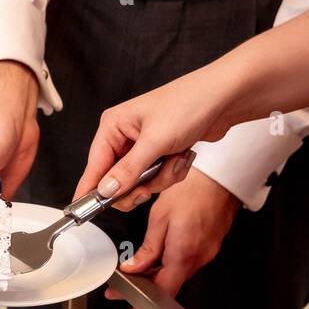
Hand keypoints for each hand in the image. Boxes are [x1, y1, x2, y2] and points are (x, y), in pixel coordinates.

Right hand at [74, 67, 239, 205]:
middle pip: (116, 181)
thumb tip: (106, 190)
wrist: (224, 98)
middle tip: (148, 187)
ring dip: (160, 178)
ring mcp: (142, 147)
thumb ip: (128, 170)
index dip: (91, 189)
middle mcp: (124, 136)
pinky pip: (157, 178)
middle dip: (138, 185)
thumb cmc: (189, 104)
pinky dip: (171, 173)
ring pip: (139, 183)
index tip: (84, 210)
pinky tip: (182, 157)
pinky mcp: (159, 154)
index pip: (94, 165)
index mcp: (113, 126)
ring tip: (174, 160)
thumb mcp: (155, 141)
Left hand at [105, 168, 239, 308]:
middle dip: (143, 290)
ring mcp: (207, 253)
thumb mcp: (159, 218)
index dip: (144, 307)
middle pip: (168, 285)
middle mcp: (198, 258)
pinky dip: (169, 265)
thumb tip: (133, 268)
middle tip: (121, 290)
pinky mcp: (210, 246)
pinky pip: (186, 263)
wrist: (221, 175)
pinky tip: (157, 258)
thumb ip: (147, 249)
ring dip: (156, 277)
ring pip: (176, 274)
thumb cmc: (193, 189)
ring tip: (135, 271)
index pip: (162, 293)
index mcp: (183, 254)